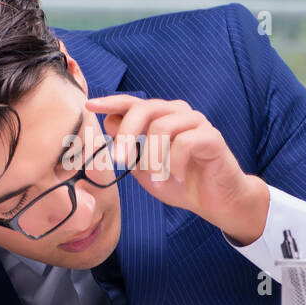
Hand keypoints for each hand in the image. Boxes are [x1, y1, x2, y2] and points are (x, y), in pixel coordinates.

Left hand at [85, 94, 269, 244]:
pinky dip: (175, 165)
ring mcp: (197, 122)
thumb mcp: (144, 167)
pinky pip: (184, 143)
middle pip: (144, 109)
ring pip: (162, 127)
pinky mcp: (212, 137)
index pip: (133, 103)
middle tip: (119, 161)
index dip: (111, 102)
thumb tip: (108, 122)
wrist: (215, 202)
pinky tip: (177, 178)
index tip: (90, 106)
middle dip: (127, 135)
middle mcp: (178, 113)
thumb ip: (128, 146)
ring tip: (157, 178)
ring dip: (153, 158)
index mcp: (161, 117)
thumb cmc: (180, 183)